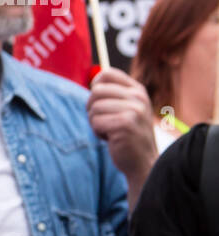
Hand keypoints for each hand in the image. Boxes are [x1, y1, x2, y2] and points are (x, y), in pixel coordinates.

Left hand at [87, 67, 156, 201]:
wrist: (143, 162)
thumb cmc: (128, 134)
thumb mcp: (126, 109)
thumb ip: (113, 94)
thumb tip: (94, 80)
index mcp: (138, 90)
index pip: (107, 73)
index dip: (96, 85)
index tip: (99, 100)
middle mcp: (138, 97)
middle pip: (95, 91)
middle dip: (92, 108)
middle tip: (104, 121)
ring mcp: (133, 110)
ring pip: (93, 108)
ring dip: (95, 123)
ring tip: (111, 131)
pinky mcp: (125, 124)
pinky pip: (95, 122)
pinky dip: (98, 133)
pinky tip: (112, 139)